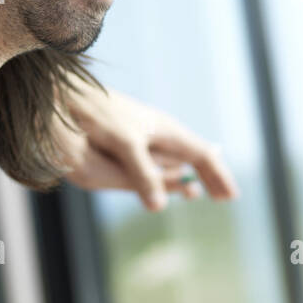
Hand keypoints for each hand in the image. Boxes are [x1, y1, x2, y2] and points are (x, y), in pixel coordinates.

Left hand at [54, 80, 238, 210]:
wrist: (71, 97)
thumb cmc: (100, 114)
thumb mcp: (124, 144)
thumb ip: (143, 174)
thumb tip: (159, 206)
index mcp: (166, 129)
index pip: (202, 154)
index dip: (217, 176)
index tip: (230, 197)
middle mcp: (160, 133)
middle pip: (194, 156)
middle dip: (211, 176)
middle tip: (226, 197)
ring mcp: (146, 137)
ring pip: (178, 159)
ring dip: (192, 176)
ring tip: (203, 192)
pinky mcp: (131, 143)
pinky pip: (161, 161)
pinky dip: (172, 174)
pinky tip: (174, 179)